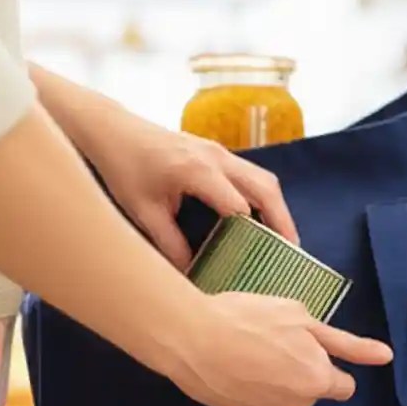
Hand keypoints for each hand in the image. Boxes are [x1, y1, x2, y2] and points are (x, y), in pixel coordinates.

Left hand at [85, 108, 297, 268]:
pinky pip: (252, 174)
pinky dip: (264, 196)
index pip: (238, 206)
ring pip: (264, 179)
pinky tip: (262, 216)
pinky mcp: (219, 152)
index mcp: (198, 171)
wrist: (114, 131)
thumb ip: (169, 243)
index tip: (256, 258)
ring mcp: (221, 152)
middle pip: (265, 189)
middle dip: (282, 219)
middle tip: (292, 249)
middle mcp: (217, 158)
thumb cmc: (124, 169)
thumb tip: (191, 274)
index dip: (250, 233)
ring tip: (284, 236)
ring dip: (277, 207)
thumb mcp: (143, 212)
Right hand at [168, 292, 392, 405]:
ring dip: (277, 381)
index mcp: (316, 381)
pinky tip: (234, 364)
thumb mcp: (304, 320)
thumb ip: (346, 344)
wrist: (190, 337)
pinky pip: (255, 401)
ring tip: (252, 349)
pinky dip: (251, 387)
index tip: (314, 349)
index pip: (344, 387)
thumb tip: (386, 357)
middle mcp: (293, 404)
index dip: (332, 367)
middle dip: (304, 373)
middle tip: (279, 341)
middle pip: (312, 392)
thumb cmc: (252, 319)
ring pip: (283, 398)